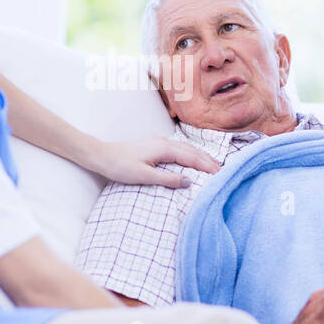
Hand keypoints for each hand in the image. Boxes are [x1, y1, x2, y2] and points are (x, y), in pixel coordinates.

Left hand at [83, 136, 219, 188]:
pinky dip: (189, 154)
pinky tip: (190, 158)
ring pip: (185, 148)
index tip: (219, 174)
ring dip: (199, 156)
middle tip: (221, 170)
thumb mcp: (144, 176)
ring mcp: (158, 142)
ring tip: (211, 165)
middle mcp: (163, 142)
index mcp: (164, 148)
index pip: (191, 157)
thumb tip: (189, 181)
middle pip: (191, 150)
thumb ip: (167, 179)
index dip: (206, 166)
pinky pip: (178, 148)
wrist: (102, 156)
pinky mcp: (153, 145)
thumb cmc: (120, 167)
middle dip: (207, 160)